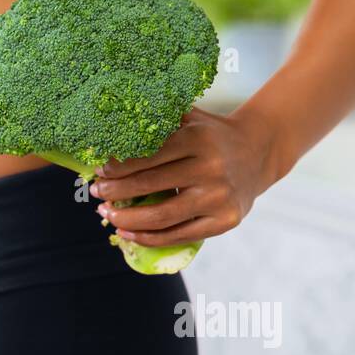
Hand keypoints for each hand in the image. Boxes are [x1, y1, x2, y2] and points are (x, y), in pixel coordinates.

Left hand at [88, 107, 280, 246]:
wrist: (258, 152)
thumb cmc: (211, 133)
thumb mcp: (190, 117)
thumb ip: (157, 119)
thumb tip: (108, 124)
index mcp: (197, 139)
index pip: (147, 156)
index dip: (118, 167)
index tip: (99, 171)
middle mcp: (210, 168)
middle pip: (150, 186)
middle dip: (116, 191)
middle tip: (95, 192)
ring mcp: (218, 198)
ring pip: (161, 216)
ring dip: (127, 219)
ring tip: (107, 215)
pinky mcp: (224, 221)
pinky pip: (179, 235)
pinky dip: (149, 238)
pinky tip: (127, 233)